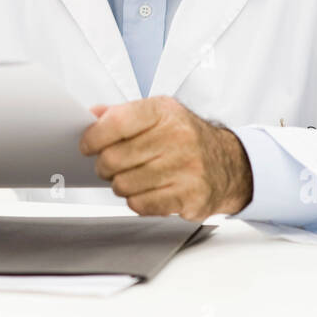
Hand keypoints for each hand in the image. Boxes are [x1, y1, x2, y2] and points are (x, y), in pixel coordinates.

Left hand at [79, 96, 253, 221]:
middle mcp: (178, 137)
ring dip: (121, 185)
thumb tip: (91, 115)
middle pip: (114, 158)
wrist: (229, 164)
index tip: (88, 145)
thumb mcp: (159, 114)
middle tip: (111, 166)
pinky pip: (141, 204)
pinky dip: (137, 201)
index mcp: (165, 112)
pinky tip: (147, 191)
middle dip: (105, 166)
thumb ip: (123, 113)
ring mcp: (186, 168)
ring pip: (124, 185)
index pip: (116, 122)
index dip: (94, 137)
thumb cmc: (187, 138)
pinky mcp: (189, 196)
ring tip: (132, 178)